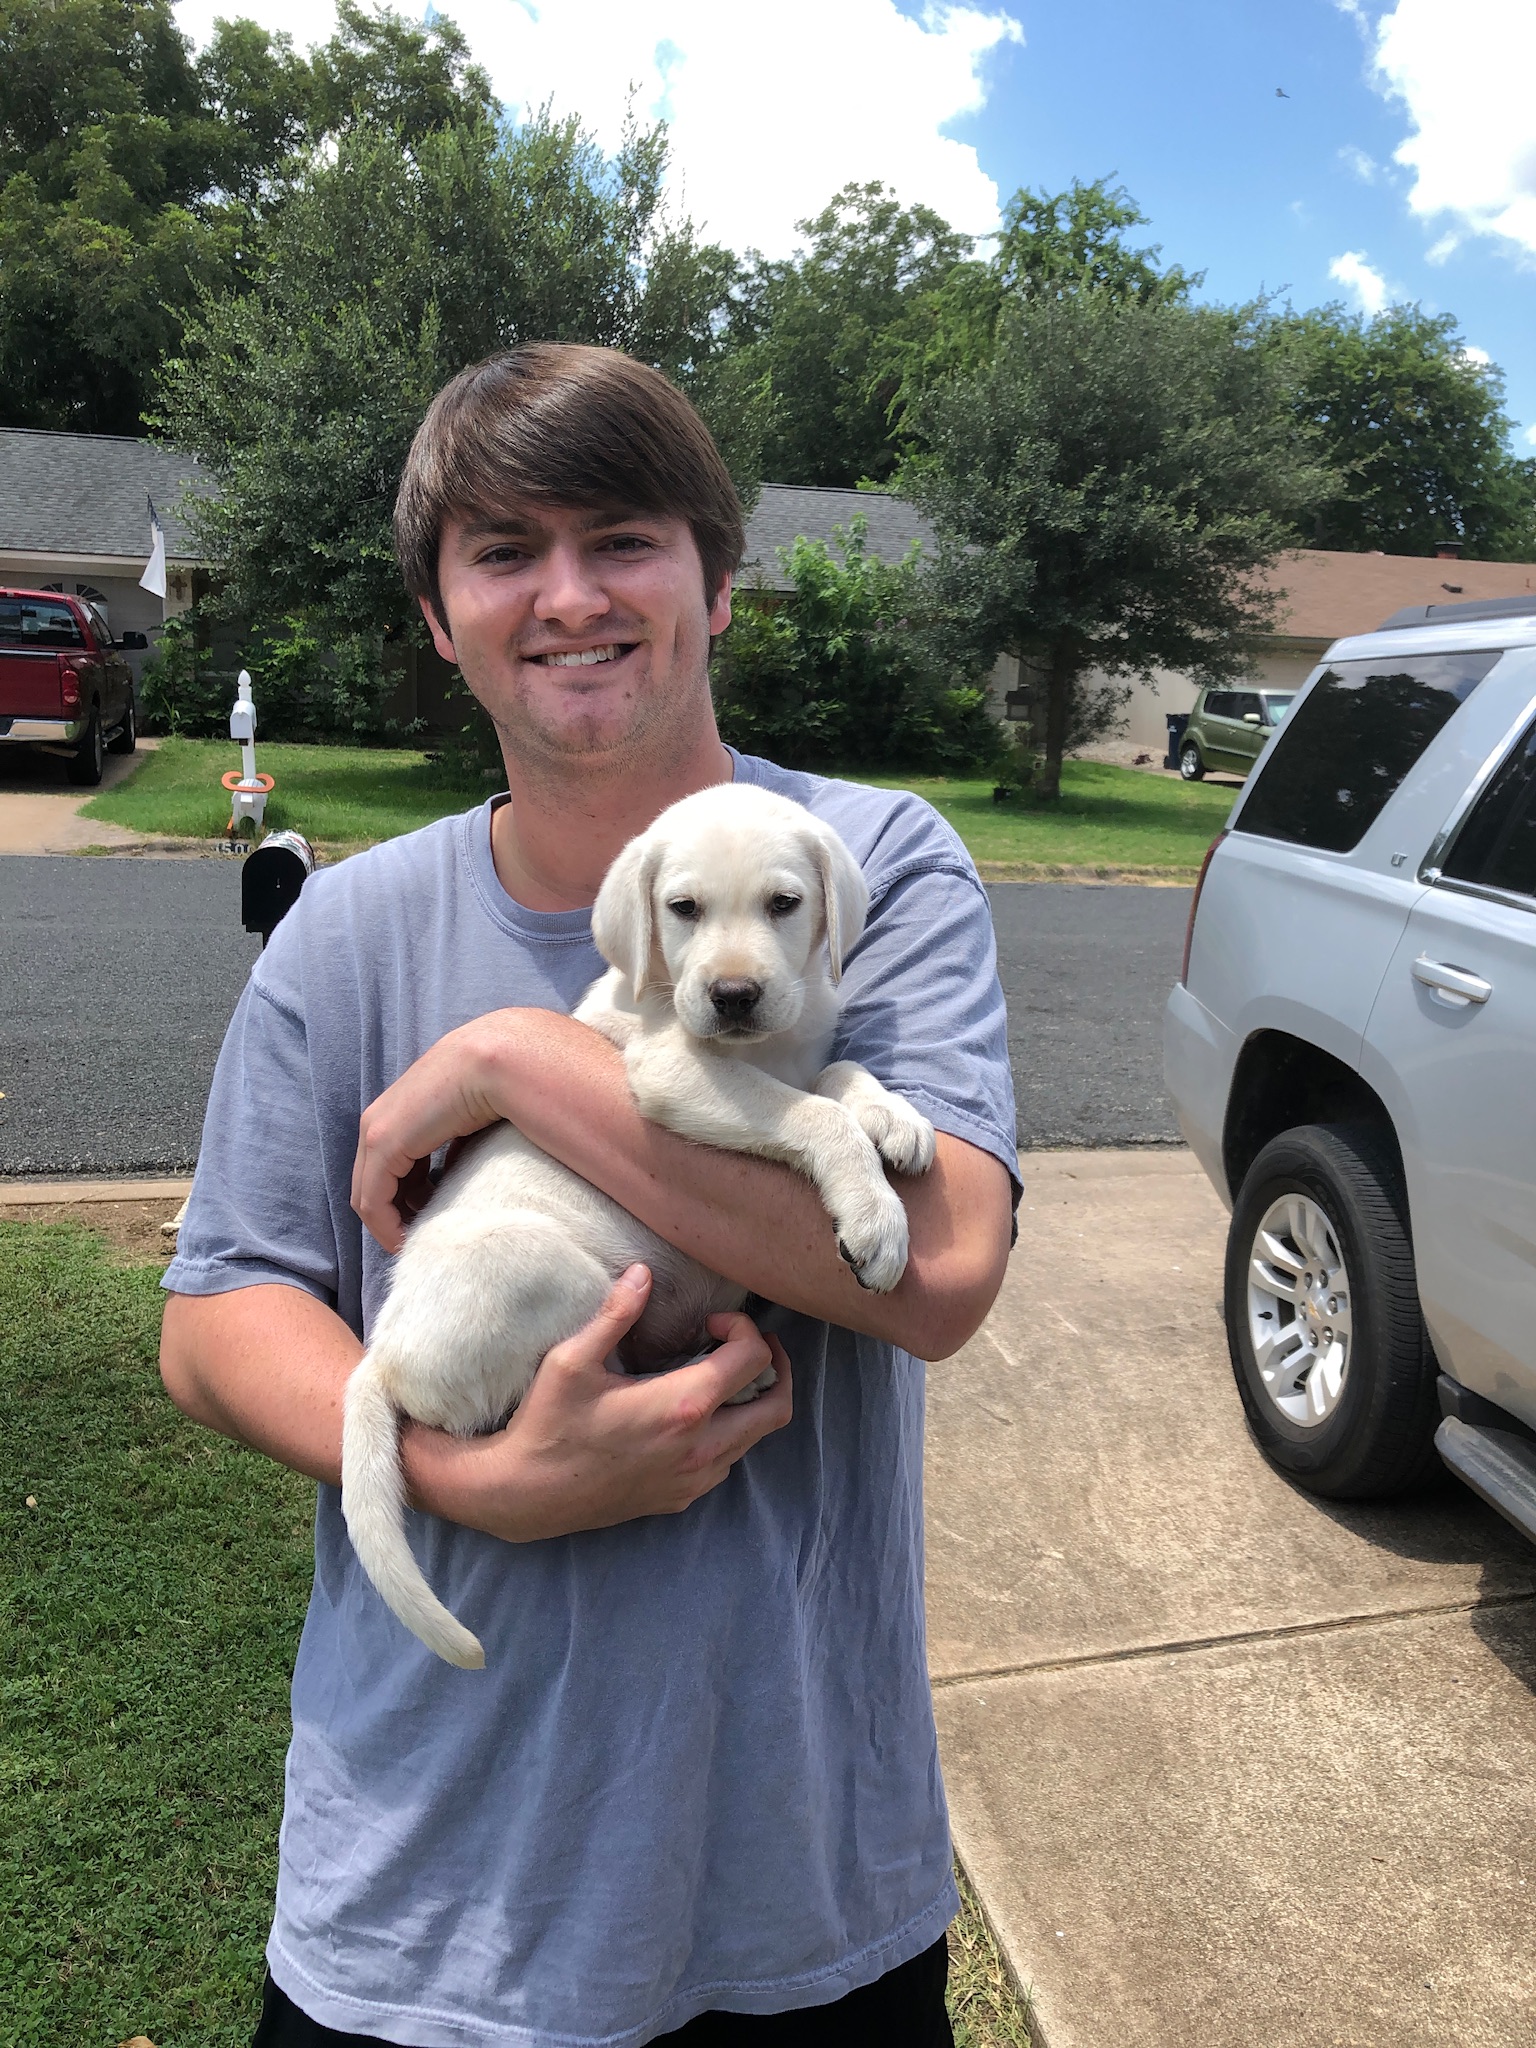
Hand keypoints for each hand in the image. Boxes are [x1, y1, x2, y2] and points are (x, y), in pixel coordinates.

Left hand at [352, 1010, 536, 1250]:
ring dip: (390, 1225)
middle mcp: (380, 1117)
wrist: (501, 1058)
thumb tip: (458, 1175)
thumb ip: (456, 1145)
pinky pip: (372, 1200)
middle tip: (422, 1240)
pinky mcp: (382, 1143)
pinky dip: (386, 1227)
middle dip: (395, 1215)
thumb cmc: (500, 1086)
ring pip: (367, 1195)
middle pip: (373, 1183)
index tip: (432, 1223)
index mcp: (402, 1109)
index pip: (389, 1165)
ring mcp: (377, 1129)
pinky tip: (410, 1242)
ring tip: (420, 1243)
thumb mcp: (470, 1120)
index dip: (405, 1201)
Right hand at [403, 1266, 792, 1540]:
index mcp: (683, 1406)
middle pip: (776, 1406)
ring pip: (755, 1439)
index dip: (745, 1328)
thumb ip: (616, 1314)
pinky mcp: (679, 1499)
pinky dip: (729, 1434)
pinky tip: (692, 1415)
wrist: (523, 1496)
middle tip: (747, 1344)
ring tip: (718, 1376)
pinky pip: (726, 1463)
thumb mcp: (572, 1360)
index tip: (712, 1321)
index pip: (755, 1359)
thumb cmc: (546, 1425)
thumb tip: (644, 1273)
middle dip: (774, 1368)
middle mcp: (701, 1447)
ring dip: (750, 1403)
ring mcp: (693, 1479)